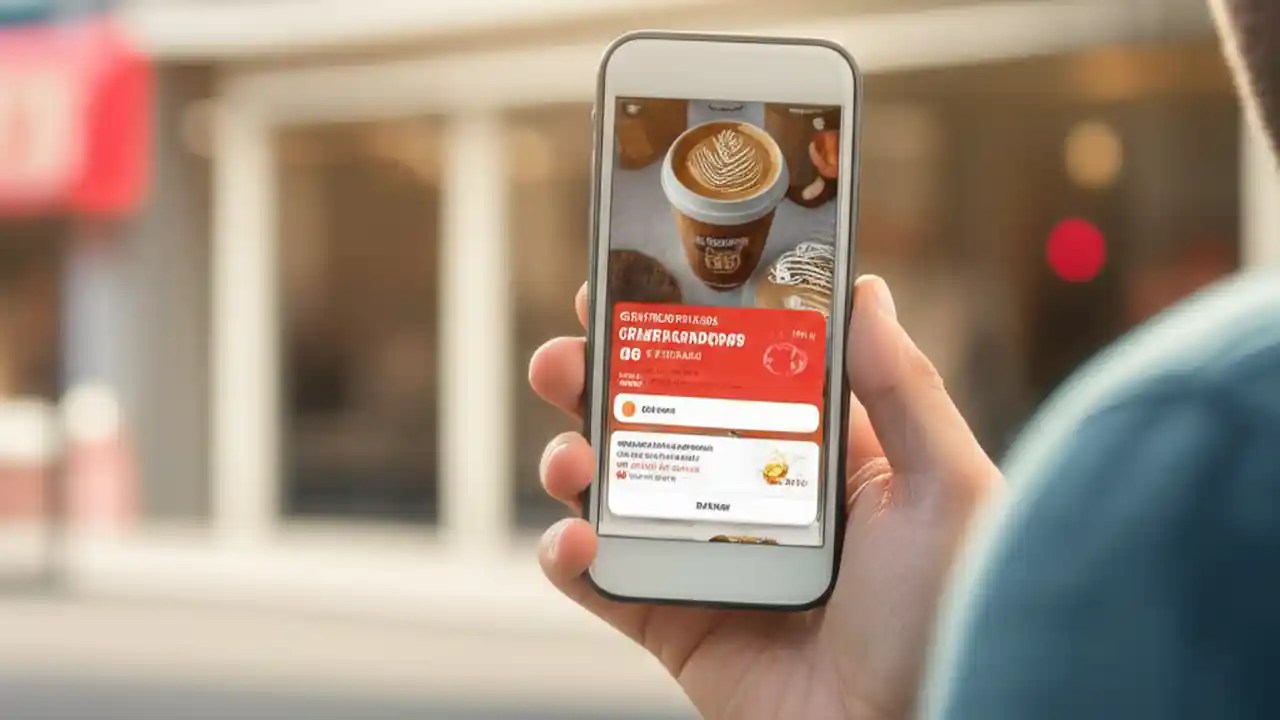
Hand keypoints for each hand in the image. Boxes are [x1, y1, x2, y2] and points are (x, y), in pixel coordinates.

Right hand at [528, 276, 1000, 719]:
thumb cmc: (951, 614)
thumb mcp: (944, 489)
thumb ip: (906, 389)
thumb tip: (866, 291)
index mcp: (813, 453)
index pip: (733, 368)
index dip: (681, 326)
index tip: (635, 284)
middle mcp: (750, 495)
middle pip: (655, 419)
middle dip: (599, 380)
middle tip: (566, 357)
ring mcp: (704, 558)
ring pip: (613, 491)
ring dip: (572, 460)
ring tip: (571, 457)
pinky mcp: (672, 622)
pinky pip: (600, 582)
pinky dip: (564, 556)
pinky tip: (571, 539)